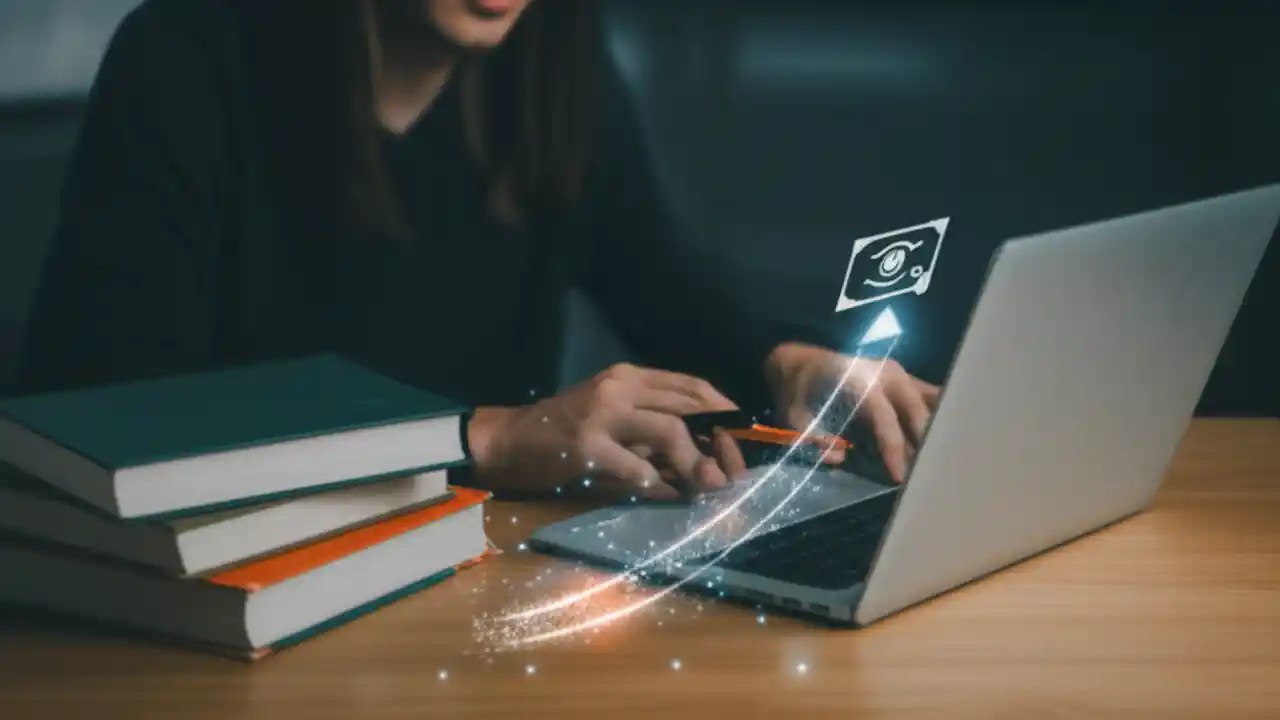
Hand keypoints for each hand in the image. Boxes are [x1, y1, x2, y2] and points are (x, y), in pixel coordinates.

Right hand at [466, 363, 747, 499]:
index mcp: (630, 377)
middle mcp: (620, 387)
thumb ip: (654, 429)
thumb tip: (706, 456)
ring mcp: (603, 414)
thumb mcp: (614, 419)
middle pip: (690, 406)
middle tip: (733, 472)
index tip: (742, 440)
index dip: (726, 412)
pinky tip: (667, 496)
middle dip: (721, 440)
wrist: (509, 441)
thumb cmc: (565, 432)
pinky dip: (660, 485)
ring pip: (670, 429)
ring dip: (696, 461)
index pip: (692, 386)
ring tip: (709, 485)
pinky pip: (638, 467)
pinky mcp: (588, 446)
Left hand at [766, 342, 939, 482]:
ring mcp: (900, 374)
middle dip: (925, 443)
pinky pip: (931, 397)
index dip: (894, 448)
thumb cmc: (799, 393)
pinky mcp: (907, 379)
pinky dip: (941, 416)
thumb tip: (838, 458)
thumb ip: (809, 438)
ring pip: (931, 403)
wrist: (804, 363)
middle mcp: (885, 374)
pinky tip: (951, 440)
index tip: (900, 477)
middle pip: (916, 411)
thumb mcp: (792, 416)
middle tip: (931, 477)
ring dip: (940, 430)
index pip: (884, 418)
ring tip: (947, 462)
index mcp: (858, 381)